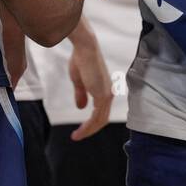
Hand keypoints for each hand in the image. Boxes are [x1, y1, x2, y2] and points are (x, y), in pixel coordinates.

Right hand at [67, 24, 112, 140]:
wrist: (84, 48)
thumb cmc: (80, 60)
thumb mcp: (79, 81)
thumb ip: (81, 94)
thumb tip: (81, 108)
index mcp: (104, 89)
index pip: (101, 111)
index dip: (92, 122)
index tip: (81, 129)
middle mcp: (109, 93)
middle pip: (102, 119)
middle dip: (90, 130)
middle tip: (78, 136)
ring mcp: (107, 95)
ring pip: (100, 120)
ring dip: (88, 130)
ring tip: (76, 137)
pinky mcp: (102, 95)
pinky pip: (97, 116)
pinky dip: (89, 126)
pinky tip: (80, 131)